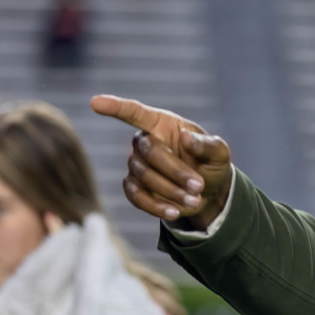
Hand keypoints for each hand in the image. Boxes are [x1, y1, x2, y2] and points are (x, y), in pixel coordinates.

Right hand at [90, 94, 232, 231]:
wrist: (208, 191)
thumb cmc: (211, 163)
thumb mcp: (219, 153)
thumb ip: (207, 144)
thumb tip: (186, 137)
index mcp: (162, 124)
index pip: (134, 112)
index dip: (115, 107)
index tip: (95, 102)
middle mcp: (144, 142)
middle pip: (149, 152)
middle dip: (176, 171)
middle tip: (199, 185)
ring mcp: (136, 165)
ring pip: (144, 176)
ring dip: (171, 190)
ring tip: (195, 199)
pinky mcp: (135, 187)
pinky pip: (136, 196)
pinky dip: (156, 206)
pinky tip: (175, 211)